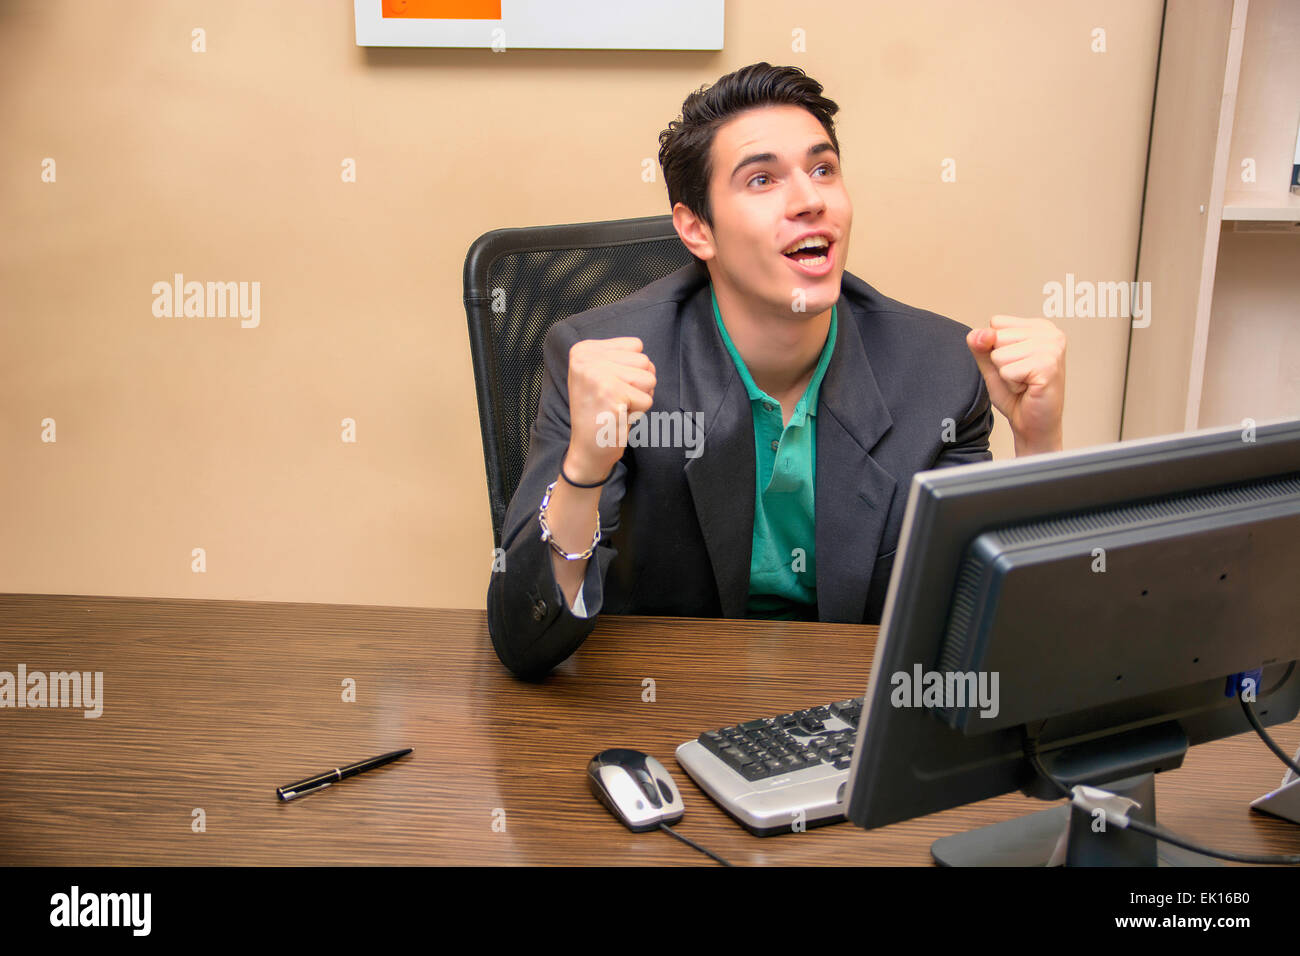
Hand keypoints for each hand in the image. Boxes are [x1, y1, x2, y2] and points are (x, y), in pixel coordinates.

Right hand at [565, 336, 656, 481]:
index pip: (636, 345)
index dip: (632, 370)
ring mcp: (597, 375)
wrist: (587, 449)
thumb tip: (644, 355)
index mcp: (583, 350)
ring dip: (640, 397)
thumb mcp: (599, 375)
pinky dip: (638, 413)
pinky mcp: (611, 394)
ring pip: (649, 378)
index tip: (610, 387)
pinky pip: (647, 399)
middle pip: (644, 360)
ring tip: (618, 407)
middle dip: (639, 385)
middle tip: (616, 400)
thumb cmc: (600, 412)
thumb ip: (618, 357)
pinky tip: (618, 417)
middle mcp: (586, 358)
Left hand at [966, 316, 1065, 455]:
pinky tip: (1028, 389)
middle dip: (1001, 363)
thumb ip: (981, 346)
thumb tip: (976, 334)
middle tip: (1020, 377)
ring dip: (1007, 375)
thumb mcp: (992, 365)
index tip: (1015, 364)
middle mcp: (1051, 333)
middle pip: (996, 337)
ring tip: (1025, 382)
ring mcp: (1052, 348)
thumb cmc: (1017, 395)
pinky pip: (1007, 370)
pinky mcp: (1048, 366)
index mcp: (1039, 327)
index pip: (996, 323)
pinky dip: (1011, 384)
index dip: (996, 348)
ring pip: (1000, 355)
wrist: (1033, 425)